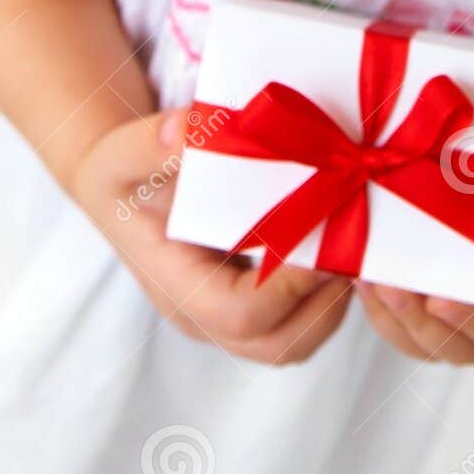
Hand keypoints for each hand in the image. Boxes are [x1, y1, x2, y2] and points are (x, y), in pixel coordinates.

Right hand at [71, 109, 352, 363]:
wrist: (120, 186)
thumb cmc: (120, 173)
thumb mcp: (123, 153)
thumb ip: (152, 142)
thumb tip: (189, 130)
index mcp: (176, 286)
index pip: (239, 314)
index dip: (288, 285)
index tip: (322, 233)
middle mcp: (204, 316)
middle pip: (279, 344)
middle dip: (326, 300)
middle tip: (354, 243)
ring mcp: (228, 316)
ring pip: (297, 338)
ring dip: (334, 298)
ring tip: (354, 243)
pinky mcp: (251, 300)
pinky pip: (300, 318)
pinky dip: (329, 290)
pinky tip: (341, 243)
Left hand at [355, 115, 473, 364]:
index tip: (443, 303)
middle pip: (462, 346)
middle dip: (419, 321)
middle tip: (385, 285)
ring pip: (428, 343)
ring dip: (391, 317)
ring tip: (360, 277)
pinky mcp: (446, 311)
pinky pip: (409, 326)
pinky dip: (380, 307)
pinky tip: (354, 272)